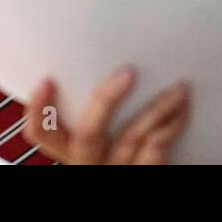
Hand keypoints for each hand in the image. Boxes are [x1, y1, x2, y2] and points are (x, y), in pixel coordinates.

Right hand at [21, 67, 188, 163]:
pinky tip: (181, 112)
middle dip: (106, 100)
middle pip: (87, 134)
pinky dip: (171, 129)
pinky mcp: (142, 175)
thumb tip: (111, 45)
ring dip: (156, 109)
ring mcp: (115, 170)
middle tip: (128, 73)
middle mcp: (88, 162)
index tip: (47, 80)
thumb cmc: (127, 138)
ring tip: (178, 88)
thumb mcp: (104, 124)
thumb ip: (98, 99)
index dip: (39, 110)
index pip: (43, 133)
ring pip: (129, 139)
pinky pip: (155, 154)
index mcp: (71, 146)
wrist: (147, 164)